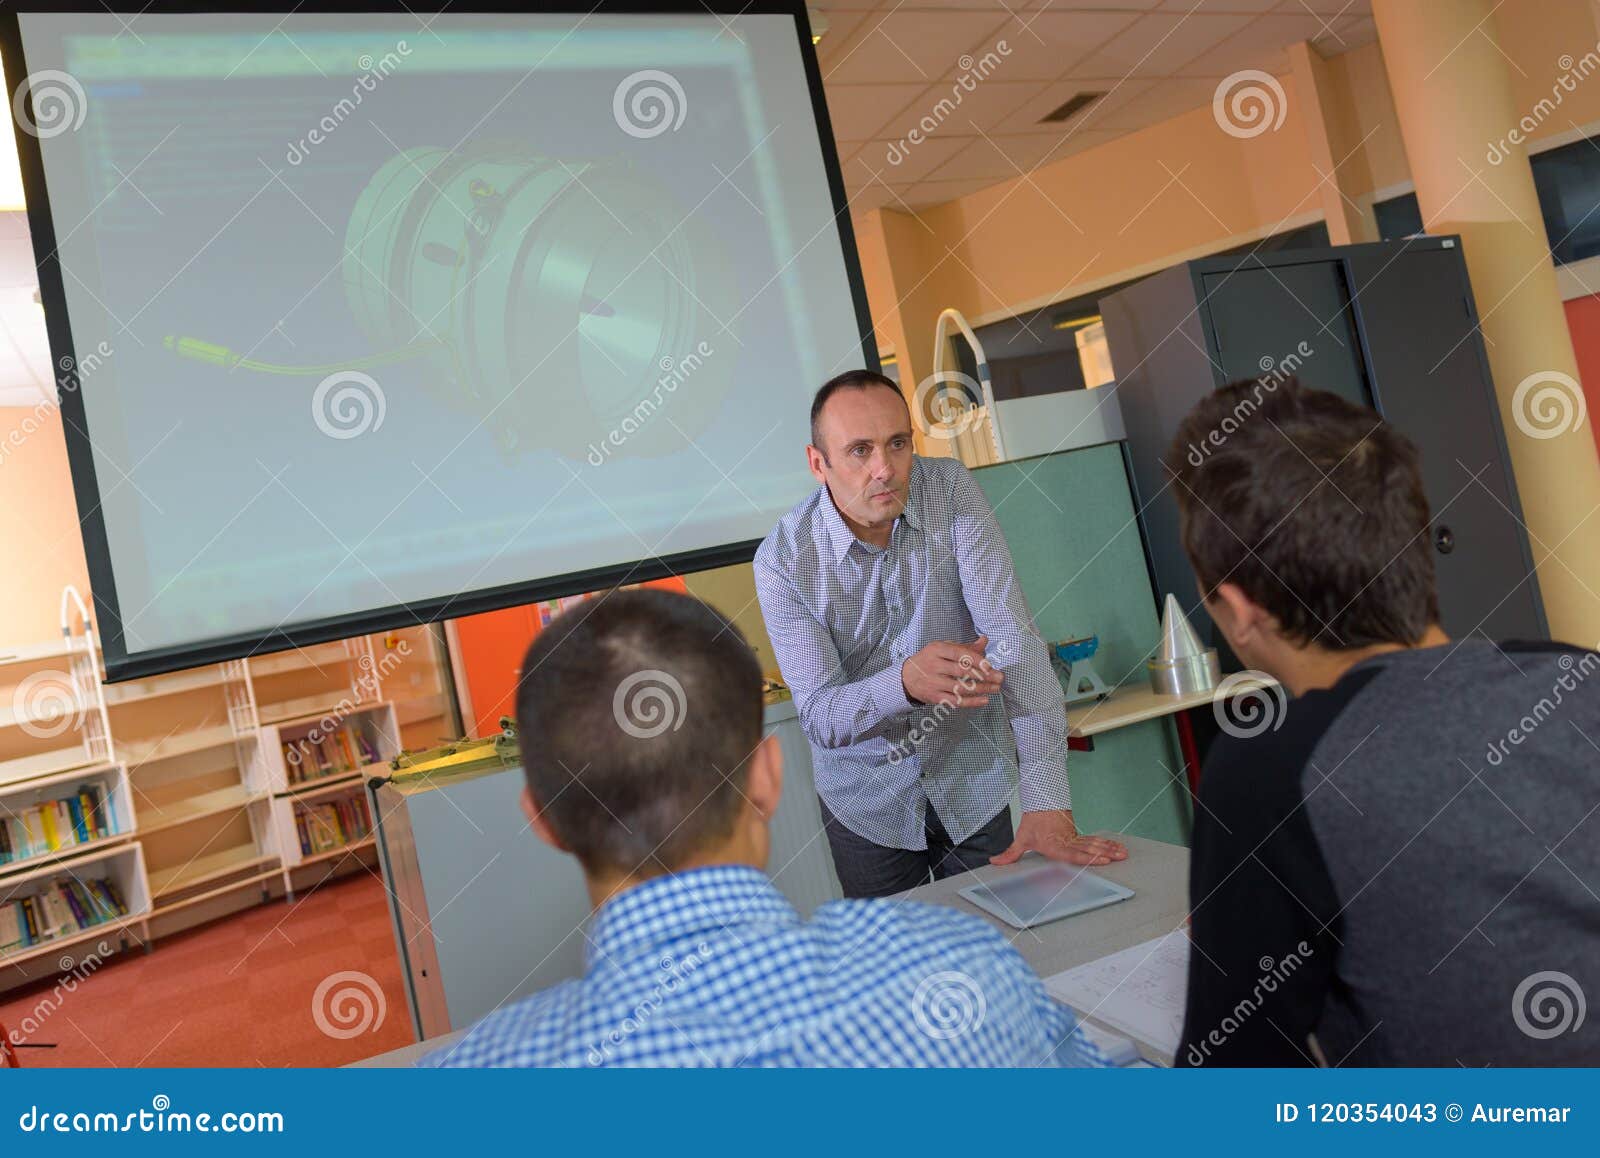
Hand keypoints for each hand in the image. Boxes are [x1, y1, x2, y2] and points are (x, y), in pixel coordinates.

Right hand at [901, 636, 1003, 707]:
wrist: (906, 678)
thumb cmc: (929, 660)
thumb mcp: (943, 649)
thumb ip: (965, 647)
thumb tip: (984, 640)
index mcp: (937, 650)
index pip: (959, 654)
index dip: (977, 660)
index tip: (990, 665)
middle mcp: (934, 666)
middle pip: (962, 671)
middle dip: (984, 675)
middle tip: (1000, 677)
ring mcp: (933, 683)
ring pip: (960, 687)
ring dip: (981, 689)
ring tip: (996, 688)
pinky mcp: (934, 697)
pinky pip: (955, 701)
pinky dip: (971, 702)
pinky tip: (984, 700)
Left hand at [991, 809, 1128, 866]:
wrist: (1040, 803)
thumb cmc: (1032, 822)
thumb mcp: (1021, 838)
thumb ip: (1010, 854)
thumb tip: (994, 862)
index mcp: (1054, 846)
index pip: (1072, 853)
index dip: (1087, 857)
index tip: (1101, 859)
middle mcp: (1067, 842)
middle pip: (1088, 848)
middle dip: (1105, 853)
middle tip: (1119, 857)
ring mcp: (1074, 838)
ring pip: (1094, 843)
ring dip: (1109, 848)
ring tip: (1123, 853)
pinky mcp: (1078, 835)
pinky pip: (1094, 840)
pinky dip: (1106, 844)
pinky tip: (1116, 847)